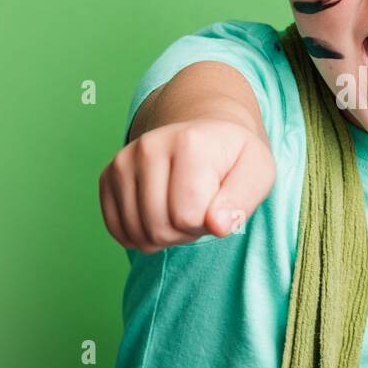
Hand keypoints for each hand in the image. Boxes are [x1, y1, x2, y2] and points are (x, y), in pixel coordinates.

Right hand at [98, 117, 275, 251]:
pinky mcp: (109, 175)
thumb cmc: (234, 158)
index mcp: (189, 144)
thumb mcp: (258, 172)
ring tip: (181, 208)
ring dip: (164, 235)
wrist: (206, 132)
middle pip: (159, 227)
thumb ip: (243, 200)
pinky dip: (140, 235)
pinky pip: (116, 229)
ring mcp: (124, 160)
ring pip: (137, 233)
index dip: (207, 223)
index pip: (188, 216)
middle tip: (201, 207)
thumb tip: (217, 225)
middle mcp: (149, 147)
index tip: (218, 202)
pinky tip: (159, 216)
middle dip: (185, 231)